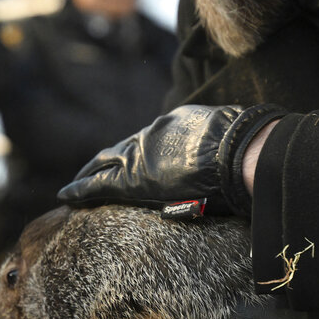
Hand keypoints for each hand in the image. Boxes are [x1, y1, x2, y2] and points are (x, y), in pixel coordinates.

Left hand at [57, 104, 285, 216]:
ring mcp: (143, 153)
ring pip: (106, 164)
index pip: (150, 139)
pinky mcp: (134, 178)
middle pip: (122, 148)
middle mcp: (156, 133)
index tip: (128, 158)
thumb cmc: (251, 149)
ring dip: (89, 175)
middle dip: (105, 160)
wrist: (244, 153)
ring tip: (75, 187)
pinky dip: (82, 189)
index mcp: (180, 123)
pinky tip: (67, 195)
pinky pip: (100, 184)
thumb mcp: (232, 136)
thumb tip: (232, 156)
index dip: (136, 149)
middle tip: (89, 172)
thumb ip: (219, 145)